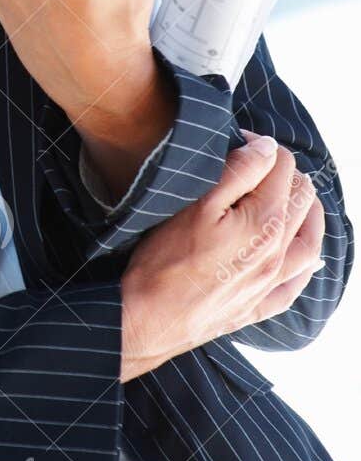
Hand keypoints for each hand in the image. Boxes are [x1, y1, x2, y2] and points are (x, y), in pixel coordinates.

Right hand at [119, 135, 324, 381]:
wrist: (149, 319)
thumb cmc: (166, 260)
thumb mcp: (197, 204)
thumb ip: (238, 172)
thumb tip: (269, 149)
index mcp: (265, 223)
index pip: (283, 168)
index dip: (263, 146)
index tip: (240, 140)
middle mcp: (277, 254)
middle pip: (303, 199)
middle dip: (287, 172)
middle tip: (259, 161)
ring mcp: (271, 283)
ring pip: (310, 241)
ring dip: (307, 212)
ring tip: (294, 196)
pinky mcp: (259, 306)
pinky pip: (297, 284)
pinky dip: (306, 264)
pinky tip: (298, 255)